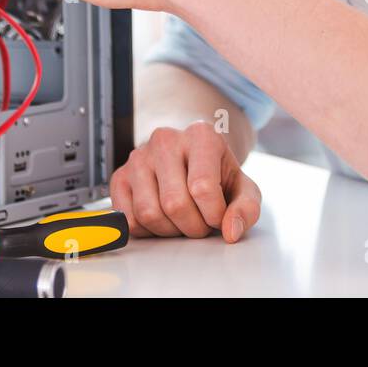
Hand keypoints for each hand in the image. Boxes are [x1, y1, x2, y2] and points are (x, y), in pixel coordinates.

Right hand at [110, 122, 260, 241]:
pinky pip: (129, 219)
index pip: (202, 188)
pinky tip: (163, 218)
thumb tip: (230, 231)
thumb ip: (247, 208)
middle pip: (174, 204)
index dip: (213, 215)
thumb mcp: (242, 187)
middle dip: (193, 227)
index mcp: (201, 135)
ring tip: (183, 220)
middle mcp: (165, 140)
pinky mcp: (120, 175)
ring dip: (170, 230)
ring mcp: (139, 156)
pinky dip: (148, 230)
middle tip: (201, 223)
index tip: (218, 216)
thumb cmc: (216, 172)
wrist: (191, 155)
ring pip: (149, 213)